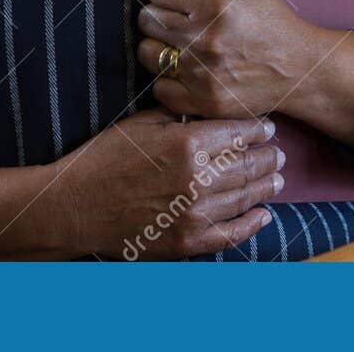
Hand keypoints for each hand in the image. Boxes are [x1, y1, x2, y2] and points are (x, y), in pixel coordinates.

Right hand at [48, 107, 283, 258]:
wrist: (74, 206)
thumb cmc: (104, 159)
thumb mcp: (142, 123)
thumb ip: (181, 117)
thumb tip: (210, 111)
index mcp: (187, 144)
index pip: (239, 133)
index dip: (258, 129)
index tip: (268, 128)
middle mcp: (197, 179)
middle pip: (248, 164)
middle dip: (268, 157)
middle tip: (279, 152)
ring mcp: (194, 214)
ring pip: (245, 197)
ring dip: (266, 186)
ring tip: (278, 178)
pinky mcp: (187, 242)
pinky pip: (231, 235)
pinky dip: (252, 224)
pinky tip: (264, 214)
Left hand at [137, 0, 316, 119]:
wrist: (300, 68)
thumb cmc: (271, 20)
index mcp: (214, 2)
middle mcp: (204, 37)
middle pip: (148, 18)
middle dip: (163, 14)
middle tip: (186, 19)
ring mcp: (201, 72)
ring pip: (147, 52)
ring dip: (161, 46)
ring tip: (185, 43)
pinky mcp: (202, 101)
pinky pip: (159, 86)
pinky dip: (169, 79)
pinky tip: (189, 69)